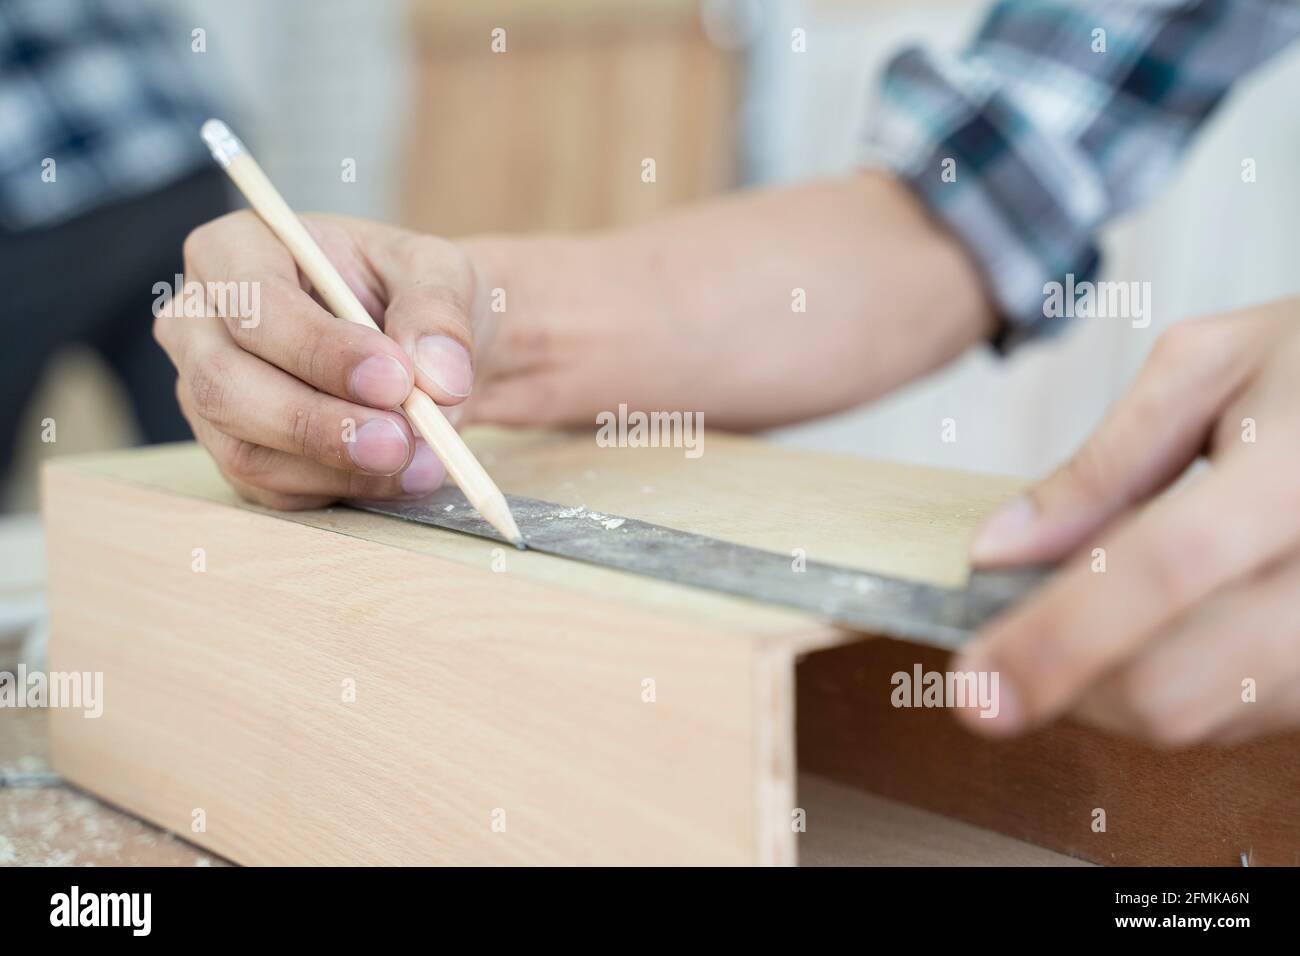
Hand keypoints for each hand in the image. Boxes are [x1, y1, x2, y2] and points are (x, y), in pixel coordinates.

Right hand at [156, 212, 477, 508]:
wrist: (420, 348)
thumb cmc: (411, 291)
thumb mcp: (438, 270)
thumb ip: (437, 311)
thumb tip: (436, 375)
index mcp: (234, 251)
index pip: (254, 303)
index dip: (320, 349)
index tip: (395, 379)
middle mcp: (200, 324)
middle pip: (224, 385)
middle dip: (318, 423)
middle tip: (402, 439)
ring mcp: (207, 396)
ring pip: (244, 449)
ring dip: (337, 466)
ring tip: (422, 461)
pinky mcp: (236, 452)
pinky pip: (273, 488)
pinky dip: (343, 489)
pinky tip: (403, 475)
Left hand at [958, 298, 1299, 745]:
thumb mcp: (1205, 369)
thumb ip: (1099, 465)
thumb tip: (997, 548)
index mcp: (1292, 471)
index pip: (1167, 567)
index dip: (1059, 636)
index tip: (973, 685)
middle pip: (1173, 682)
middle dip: (1061, 683)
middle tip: (1002, 654)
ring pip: (1197, 718)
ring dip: (1106, 692)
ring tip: (1088, 616)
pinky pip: (1235, 720)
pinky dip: (1166, 692)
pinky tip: (1154, 631)